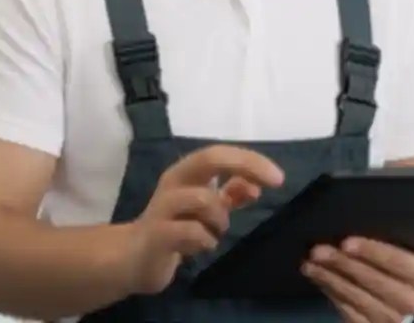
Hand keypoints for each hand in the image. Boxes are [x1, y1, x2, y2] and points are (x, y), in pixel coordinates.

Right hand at [123, 145, 283, 295]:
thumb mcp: (205, 209)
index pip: (219, 154)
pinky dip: (206, 240)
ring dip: (220, 218)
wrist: (134, 259)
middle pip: (209, 158)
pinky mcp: (157, 234)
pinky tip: (202, 247)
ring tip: (215, 232)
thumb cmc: (173, 228)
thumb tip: (256, 184)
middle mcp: (173, 183)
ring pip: (203, 198)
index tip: (279, 178)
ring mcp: (163, 208)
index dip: (250, 160)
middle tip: (270, 185)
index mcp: (185, 173)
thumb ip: (229, 194)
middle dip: (244, 166)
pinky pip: (191, 232)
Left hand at [302, 237, 413, 322]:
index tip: (346, 242)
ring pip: (359, 300)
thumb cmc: (404, 255)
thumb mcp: (407, 241)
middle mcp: (413, 301)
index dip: (371, 252)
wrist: (413, 286)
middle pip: (374, 281)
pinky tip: (319, 280)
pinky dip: (333, 295)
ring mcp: (394, 318)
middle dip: (343, 265)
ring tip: (310, 265)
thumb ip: (391, 230)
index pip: (398, 261)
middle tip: (318, 251)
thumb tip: (358, 210)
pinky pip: (351, 314)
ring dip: (331, 281)